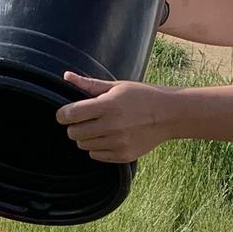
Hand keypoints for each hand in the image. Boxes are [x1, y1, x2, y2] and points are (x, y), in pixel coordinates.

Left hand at [55, 73, 174, 162]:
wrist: (169, 115)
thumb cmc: (142, 96)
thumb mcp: (117, 86)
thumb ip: (90, 85)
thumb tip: (66, 76)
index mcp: (108, 105)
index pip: (70, 115)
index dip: (63, 114)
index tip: (65, 113)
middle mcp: (111, 126)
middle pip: (73, 133)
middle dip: (74, 126)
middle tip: (84, 120)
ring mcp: (117, 143)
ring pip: (83, 145)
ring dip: (86, 137)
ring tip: (99, 128)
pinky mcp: (123, 155)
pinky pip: (96, 155)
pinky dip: (97, 148)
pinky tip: (109, 137)